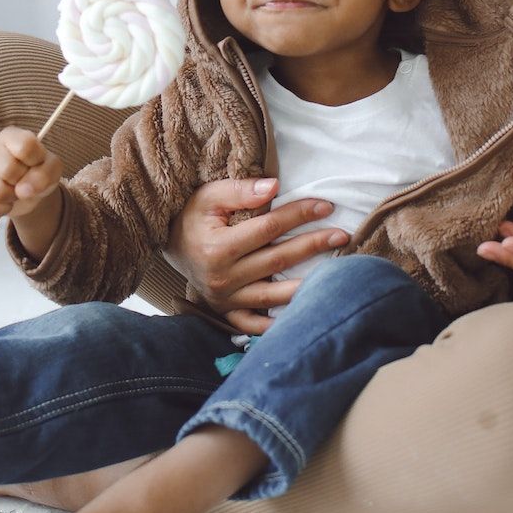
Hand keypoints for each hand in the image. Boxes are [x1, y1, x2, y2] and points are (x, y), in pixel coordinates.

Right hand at [0, 127, 62, 219]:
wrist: (24, 189)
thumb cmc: (37, 172)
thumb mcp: (51, 169)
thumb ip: (45, 174)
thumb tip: (24, 190)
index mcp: (12, 135)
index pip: (24, 146)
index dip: (34, 161)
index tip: (36, 164)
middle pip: (8, 169)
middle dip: (22, 180)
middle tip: (24, 179)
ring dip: (12, 197)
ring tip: (15, 190)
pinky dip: (2, 208)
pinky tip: (6, 199)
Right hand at [165, 177, 347, 335]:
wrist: (169, 245)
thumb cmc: (192, 217)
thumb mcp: (208, 197)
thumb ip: (240, 191)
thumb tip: (274, 186)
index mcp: (217, 247)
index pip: (268, 229)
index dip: (299, 216)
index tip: (325, 206)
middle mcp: (222, 278)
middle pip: (277, 260)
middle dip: (313, 246)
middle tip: (343, 235)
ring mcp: (225, 300)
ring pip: (273, 296)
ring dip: (306, 286)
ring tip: (336, 276)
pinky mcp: (227, 313)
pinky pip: (254, 325)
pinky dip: (276, 325)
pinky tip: (303, 316)